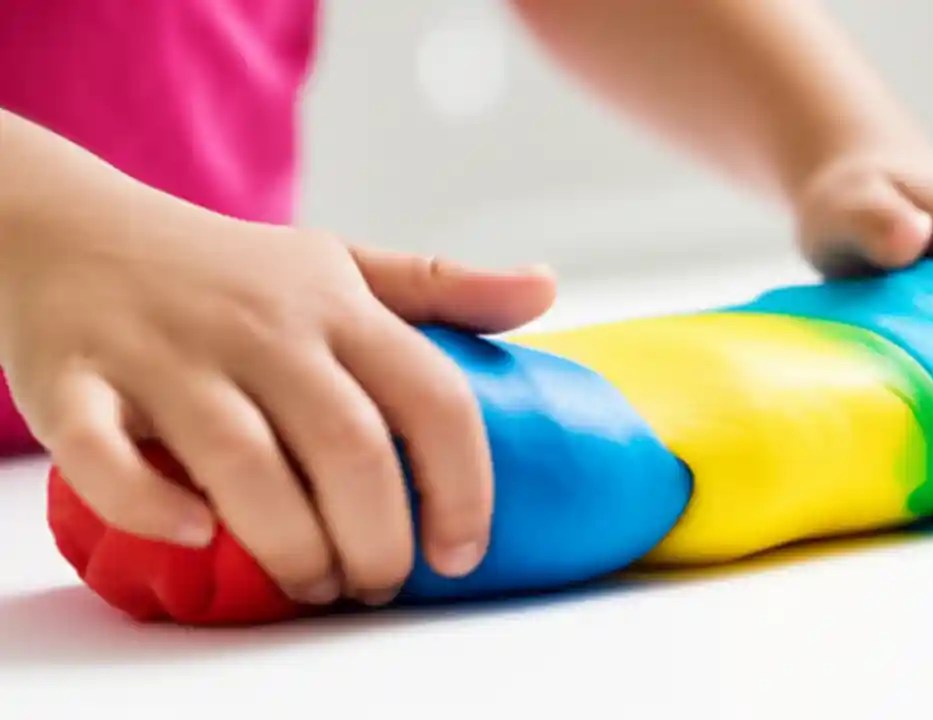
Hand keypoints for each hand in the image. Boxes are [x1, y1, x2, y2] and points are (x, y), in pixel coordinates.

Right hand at [0, 192, 554, 606]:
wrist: (75, 230)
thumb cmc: (232, 270)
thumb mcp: (342, 263)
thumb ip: (443, 286)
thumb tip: (545, 289)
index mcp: (337, 306)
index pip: (434, 397)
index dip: (465, 487)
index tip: (464, 553)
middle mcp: (263, 328)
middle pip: (349, 448)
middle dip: (379, 540)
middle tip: (378, 583)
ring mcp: (168, 354)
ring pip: (245, 466)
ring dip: (291, 547)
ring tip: (312, 583)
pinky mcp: (74, 382)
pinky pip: (107, 457)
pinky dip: (151, 507)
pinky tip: (197, 536)